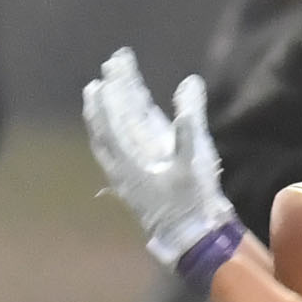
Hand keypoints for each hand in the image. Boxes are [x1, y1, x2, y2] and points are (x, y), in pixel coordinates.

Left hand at [83, 48, 239, 273]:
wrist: (194, 238)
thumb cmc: (193, 200)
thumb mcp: (195, 159)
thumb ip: (190, 121)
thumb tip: (189, 83)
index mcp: (130, 159)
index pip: (114, 119)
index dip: (112, 93)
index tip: (108, 70)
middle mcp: (125, 163)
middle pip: (113, 121)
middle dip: (112, 92)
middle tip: (112, 64)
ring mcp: (133, 169)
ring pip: (117, 132)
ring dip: (113, 107)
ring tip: (106, 84)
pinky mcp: (144, 175)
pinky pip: (128, 145)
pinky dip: (126, 126)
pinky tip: (128, 113)